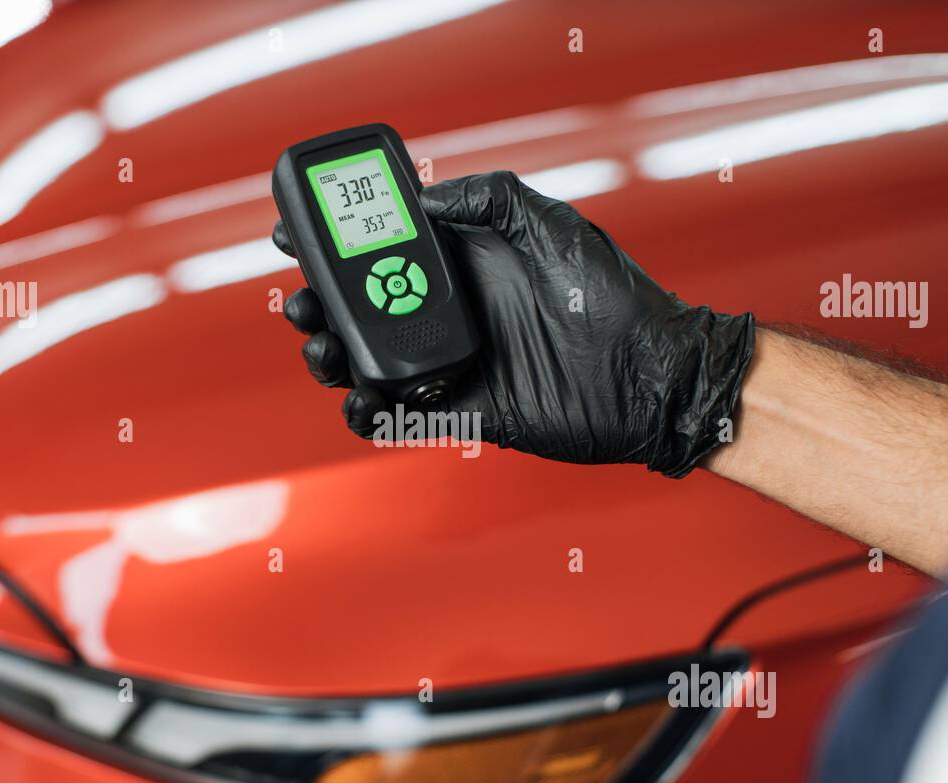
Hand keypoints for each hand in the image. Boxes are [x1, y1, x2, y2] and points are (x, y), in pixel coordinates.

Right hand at [272, 171, 755, 476]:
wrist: (655, 377)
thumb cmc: (614, 296)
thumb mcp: (554, 227)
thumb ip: (490, 200)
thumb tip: (423, 198)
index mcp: (464, 265)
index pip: (382, 250)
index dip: (333, 243)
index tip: (292, 236)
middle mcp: (452, 313)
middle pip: (361, 309)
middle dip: (318, 305)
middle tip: (302, 305)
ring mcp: (454, 365)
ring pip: (370, 364)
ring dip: (333, 358)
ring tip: (324, 352)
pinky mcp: (465, 413)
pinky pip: (402, 419)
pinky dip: (369, 417)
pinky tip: (360, 404)